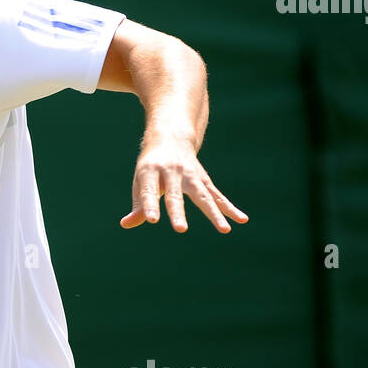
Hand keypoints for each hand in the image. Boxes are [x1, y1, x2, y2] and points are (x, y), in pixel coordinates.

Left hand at [120, 135, 248, 232]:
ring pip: (203, 196)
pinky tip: (242, 220)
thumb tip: (126, 224)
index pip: (148, 190)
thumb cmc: (151, 165)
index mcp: (150, 170)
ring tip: (225, 230)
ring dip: (214, 214)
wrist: (171, 137)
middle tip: (180, 229)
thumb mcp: (141, 180)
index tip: (152, 220)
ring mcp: (191, 175)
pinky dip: (229, 208)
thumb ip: (139, 203)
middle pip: (175, 194)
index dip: (149, 205)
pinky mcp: (204, 180)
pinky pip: (218, 196)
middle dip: (177, 211)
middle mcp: (172, 171)